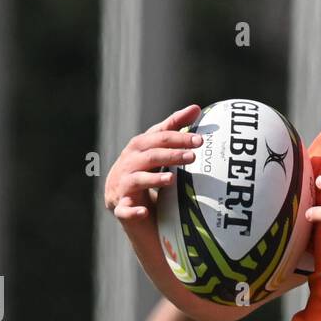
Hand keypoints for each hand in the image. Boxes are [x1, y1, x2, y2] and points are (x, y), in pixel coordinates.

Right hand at [104, 105, 205, 221]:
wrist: (122, 201)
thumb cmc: (144, 171)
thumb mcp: (158, 150)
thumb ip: (174, 130)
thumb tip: (196, 108)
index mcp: (138, 148)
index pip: (158, 138)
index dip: (178, 137)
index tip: (200, 140)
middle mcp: (128, 164)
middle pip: (150, 156)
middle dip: (171, 155)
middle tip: (193, 156)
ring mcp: (123, 186)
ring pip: (137, 180)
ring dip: (153, 179)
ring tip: (172, 179)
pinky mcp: (121, 208)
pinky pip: (125, 210)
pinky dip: (133, 210)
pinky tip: (144, 212)